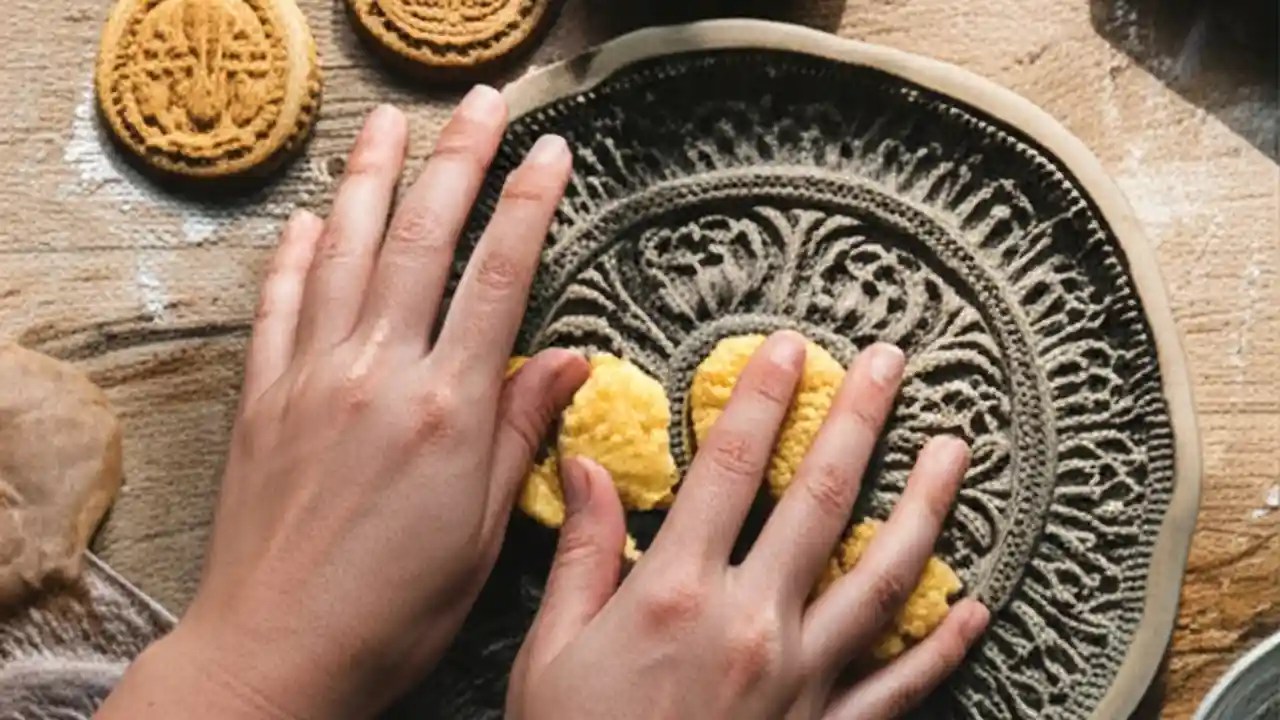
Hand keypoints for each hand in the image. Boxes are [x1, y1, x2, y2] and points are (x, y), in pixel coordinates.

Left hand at [99, 89, 585, 718]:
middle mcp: (376, 374)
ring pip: (343, 251)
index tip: (549, 153)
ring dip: (371, 178)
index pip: (496, 278)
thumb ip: (520, 431)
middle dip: (457, 159)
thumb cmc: (394, 608)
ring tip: (391, 123)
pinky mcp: (262, 397)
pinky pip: (278, 303)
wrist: (277, 649)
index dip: (527, 205)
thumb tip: (567, 360)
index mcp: (445, 408)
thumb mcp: (484, 530)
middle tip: (481, 104)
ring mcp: (311, 377)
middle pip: (420, 239)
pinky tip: (308, 217)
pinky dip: (294, 251)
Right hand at [507, 332, 989, 719]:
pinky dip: (943, 647)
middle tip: (889, 363)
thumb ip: (581, 554)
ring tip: (954, 452)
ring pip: (882, 577)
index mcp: (675, 595)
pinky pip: (900, 685)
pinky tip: (973, 609)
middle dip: (859, 420)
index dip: (763, 399)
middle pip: (821, 499)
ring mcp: (801, 679)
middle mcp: (751, 624)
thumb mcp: (551, 651)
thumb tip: (585, 468)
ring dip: (926, 507)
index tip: (790, 349)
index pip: (732, 468)